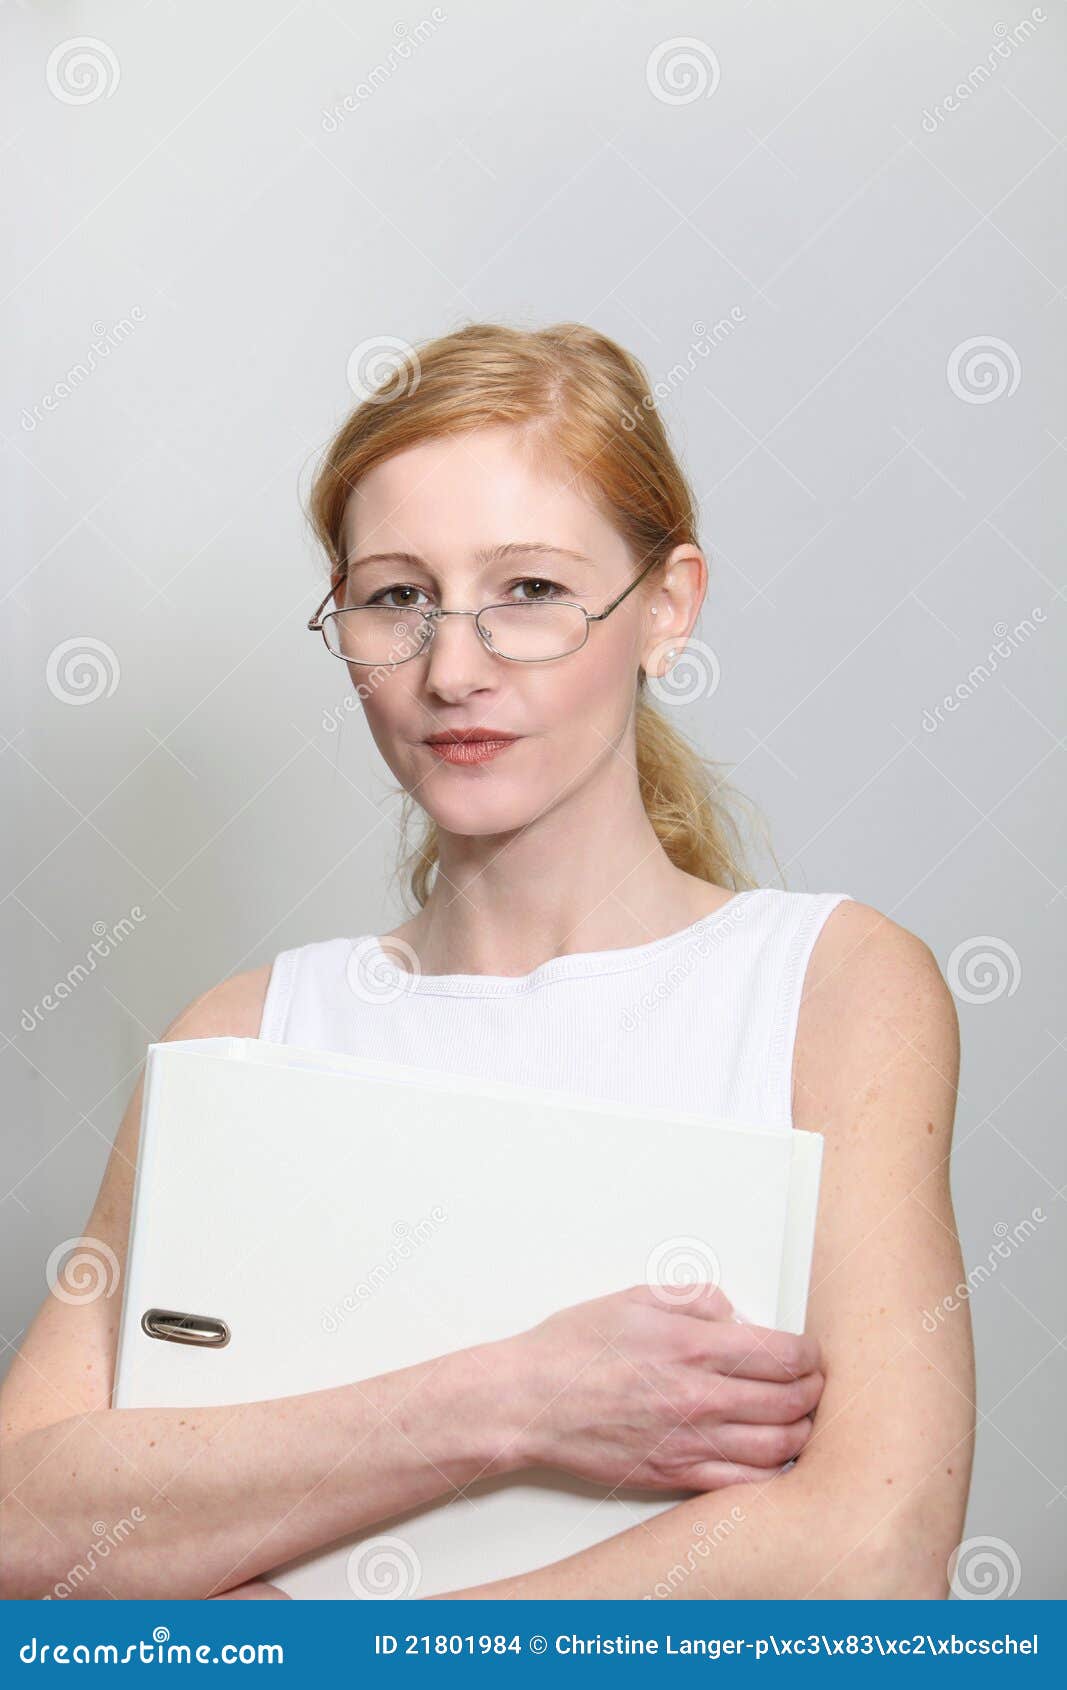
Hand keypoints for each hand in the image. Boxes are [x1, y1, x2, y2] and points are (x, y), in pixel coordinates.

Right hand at [501, 1281, 823, 1491]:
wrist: (531, 1403)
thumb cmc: (574, 1350)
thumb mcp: (634, 1299)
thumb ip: (692, 1299)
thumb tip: (730, 1312)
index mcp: (691, 1347)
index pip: (782, 1355)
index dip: (808, 1354)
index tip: (810, 1353)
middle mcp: (697, 1398)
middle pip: (789, 1402)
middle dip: (813, 1392)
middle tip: (814, 1385)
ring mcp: (689, 1442)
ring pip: (776, 1447)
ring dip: (800, 1433)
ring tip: (801, 1420)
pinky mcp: (675, 1475)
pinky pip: (742, 1483)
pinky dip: (771, 1474)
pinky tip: (775, 1460)